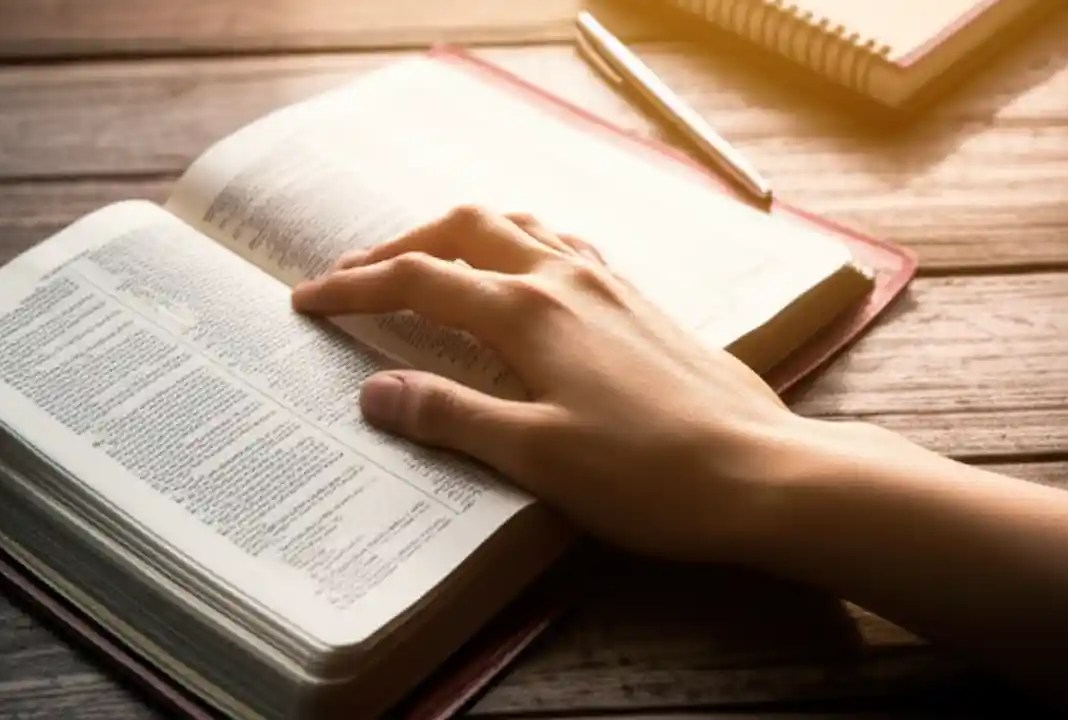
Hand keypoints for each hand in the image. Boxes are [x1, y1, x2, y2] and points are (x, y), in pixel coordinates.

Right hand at [292, 205, 827, 560]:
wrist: (761, 473)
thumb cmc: (648, 475)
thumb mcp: (536, 456)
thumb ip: (451, 417)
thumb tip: (375, 392)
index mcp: (528, 311)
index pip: (418, 281)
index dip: (355, 288)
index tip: (306, 300)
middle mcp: (565, 278)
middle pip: (465, 230)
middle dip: (402, 244)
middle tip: (359, 274)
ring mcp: (609, 284)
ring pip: (519, 225)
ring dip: (463, 234)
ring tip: (431, 261)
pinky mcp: (641, 302)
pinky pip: (565, 245)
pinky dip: (521, 245)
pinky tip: (525, 276)